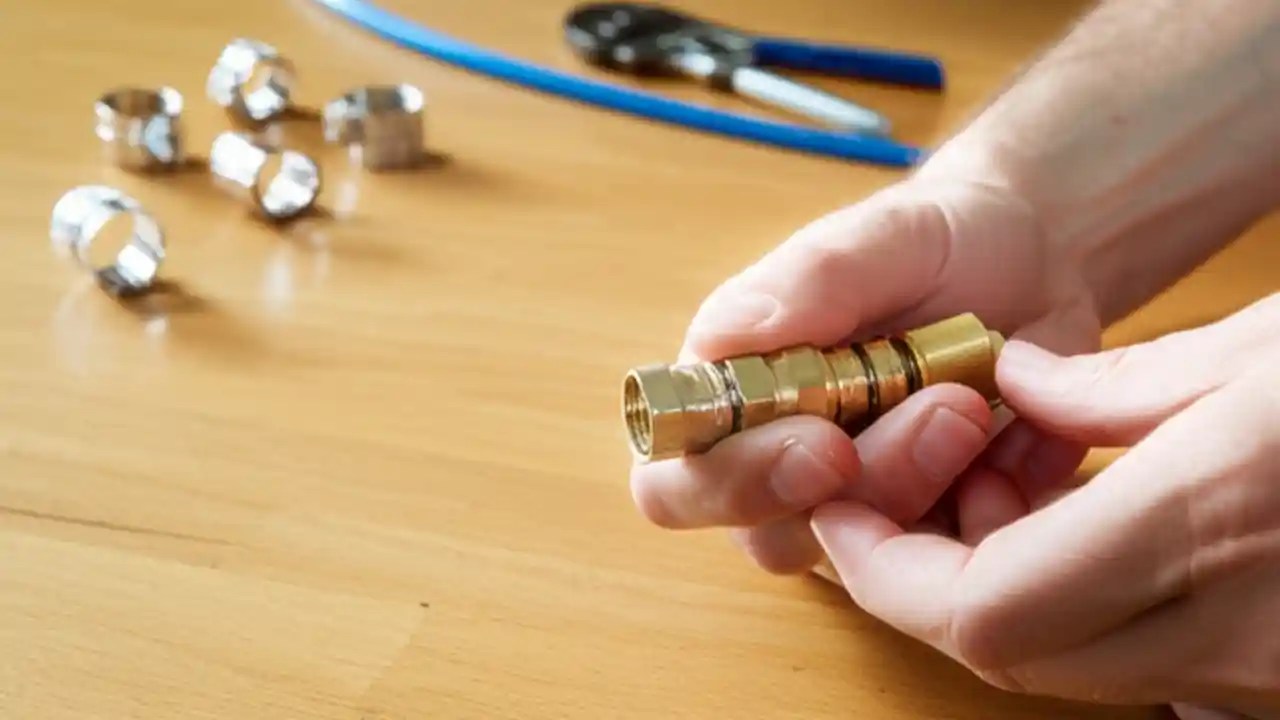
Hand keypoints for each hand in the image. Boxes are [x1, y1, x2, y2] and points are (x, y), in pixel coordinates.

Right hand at [630, 170, 1104, 573]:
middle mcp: (776, 467)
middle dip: (866, 484)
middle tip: (947, 410)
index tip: (826, 439)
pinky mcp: (930, 532)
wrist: (1037, 262)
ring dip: (932, 488)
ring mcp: (853, 509)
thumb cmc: (936, 242)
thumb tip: (722, 342)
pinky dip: (997, 501)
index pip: (675, 483)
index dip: (735, 481)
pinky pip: (956, 558)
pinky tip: (1026, 431)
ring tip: (982, 401)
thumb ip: (808, 282)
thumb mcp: (884, 238)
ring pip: (866, 556)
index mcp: (726, 400)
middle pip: (772, 538)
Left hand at [812, 294, 1279, 717]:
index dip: (885, 569)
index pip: (981, 605)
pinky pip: (1125, 662)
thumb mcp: (1265, 349)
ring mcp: (1252, 671)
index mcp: (1207, 523)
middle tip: (892, 493)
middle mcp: (1228, 632)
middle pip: (1001, 649)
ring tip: (991, 481)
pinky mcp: (1268, 679)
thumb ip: (1116, 381)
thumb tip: (1019, 381)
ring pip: (1057, 663)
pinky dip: (1064, 602)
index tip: (839, 506)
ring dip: (990, 585)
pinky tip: (1068, 519)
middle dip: (917, 577)